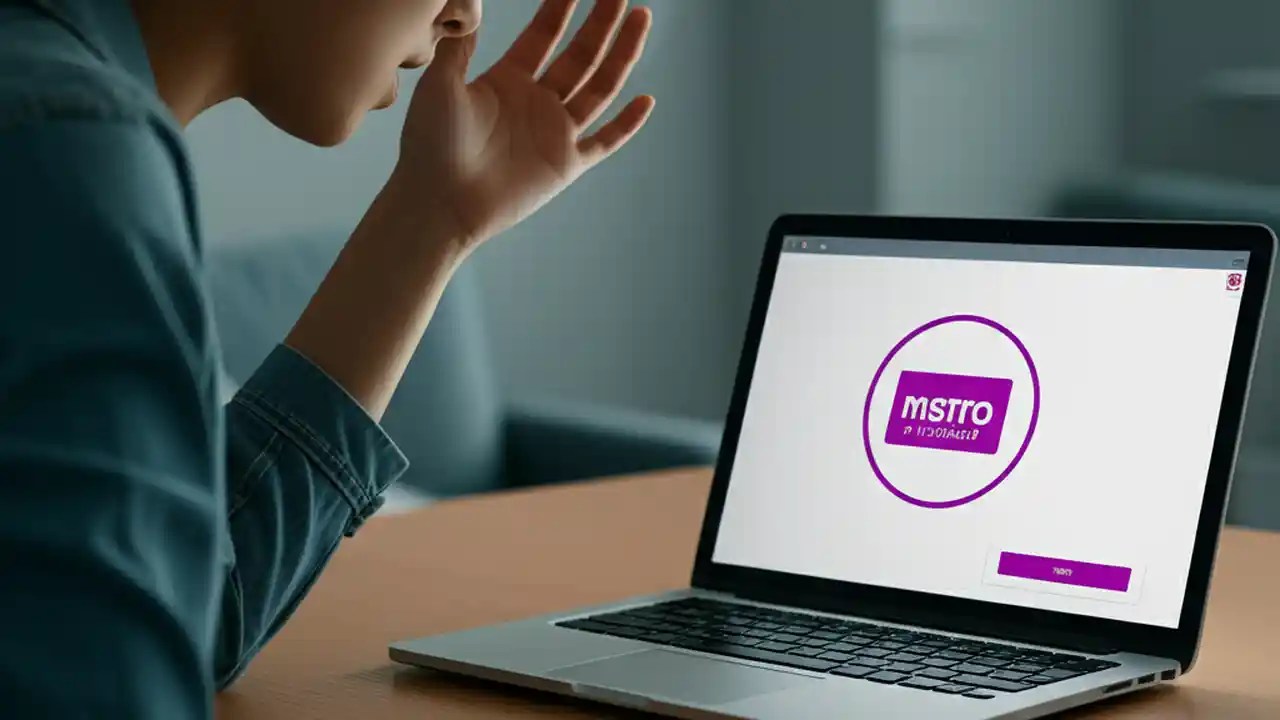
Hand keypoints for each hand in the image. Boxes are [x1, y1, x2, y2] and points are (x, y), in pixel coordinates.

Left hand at [392, 0, 654, 248]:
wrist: (440, 202)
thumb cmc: (431, 145)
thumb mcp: (440, 84)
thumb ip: (459, 46)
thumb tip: (466, 5)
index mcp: (508, 80)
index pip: (544, 35)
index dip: (562, 7)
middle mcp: (536, 102)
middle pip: (580, 55)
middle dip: (601, 23)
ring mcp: (555, 133)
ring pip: (600, 87)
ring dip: (622, 54)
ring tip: (641, 19)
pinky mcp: (566, 165)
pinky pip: (605, 141)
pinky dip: (627, 124)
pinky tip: (647, 100)